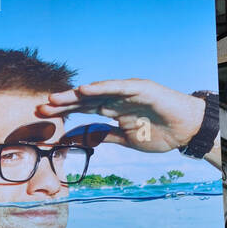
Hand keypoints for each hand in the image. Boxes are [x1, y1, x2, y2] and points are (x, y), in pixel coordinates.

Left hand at [41, 79, 206, 154]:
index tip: (43, 116)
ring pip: (97, 92)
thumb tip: (81, 140)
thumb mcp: (125, 140)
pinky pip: (118, 87)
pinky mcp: (141, 88)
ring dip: (76, 95)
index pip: (83, 110)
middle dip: (63, 104)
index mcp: (113, 110)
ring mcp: (128, 92)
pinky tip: (85, 89)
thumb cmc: (160, 133)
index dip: (64, 112)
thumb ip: (104, 137)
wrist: (186, 130)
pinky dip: (102, 87)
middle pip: (84, 100)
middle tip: (40, 106)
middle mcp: (117, 99)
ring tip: (55, 98)